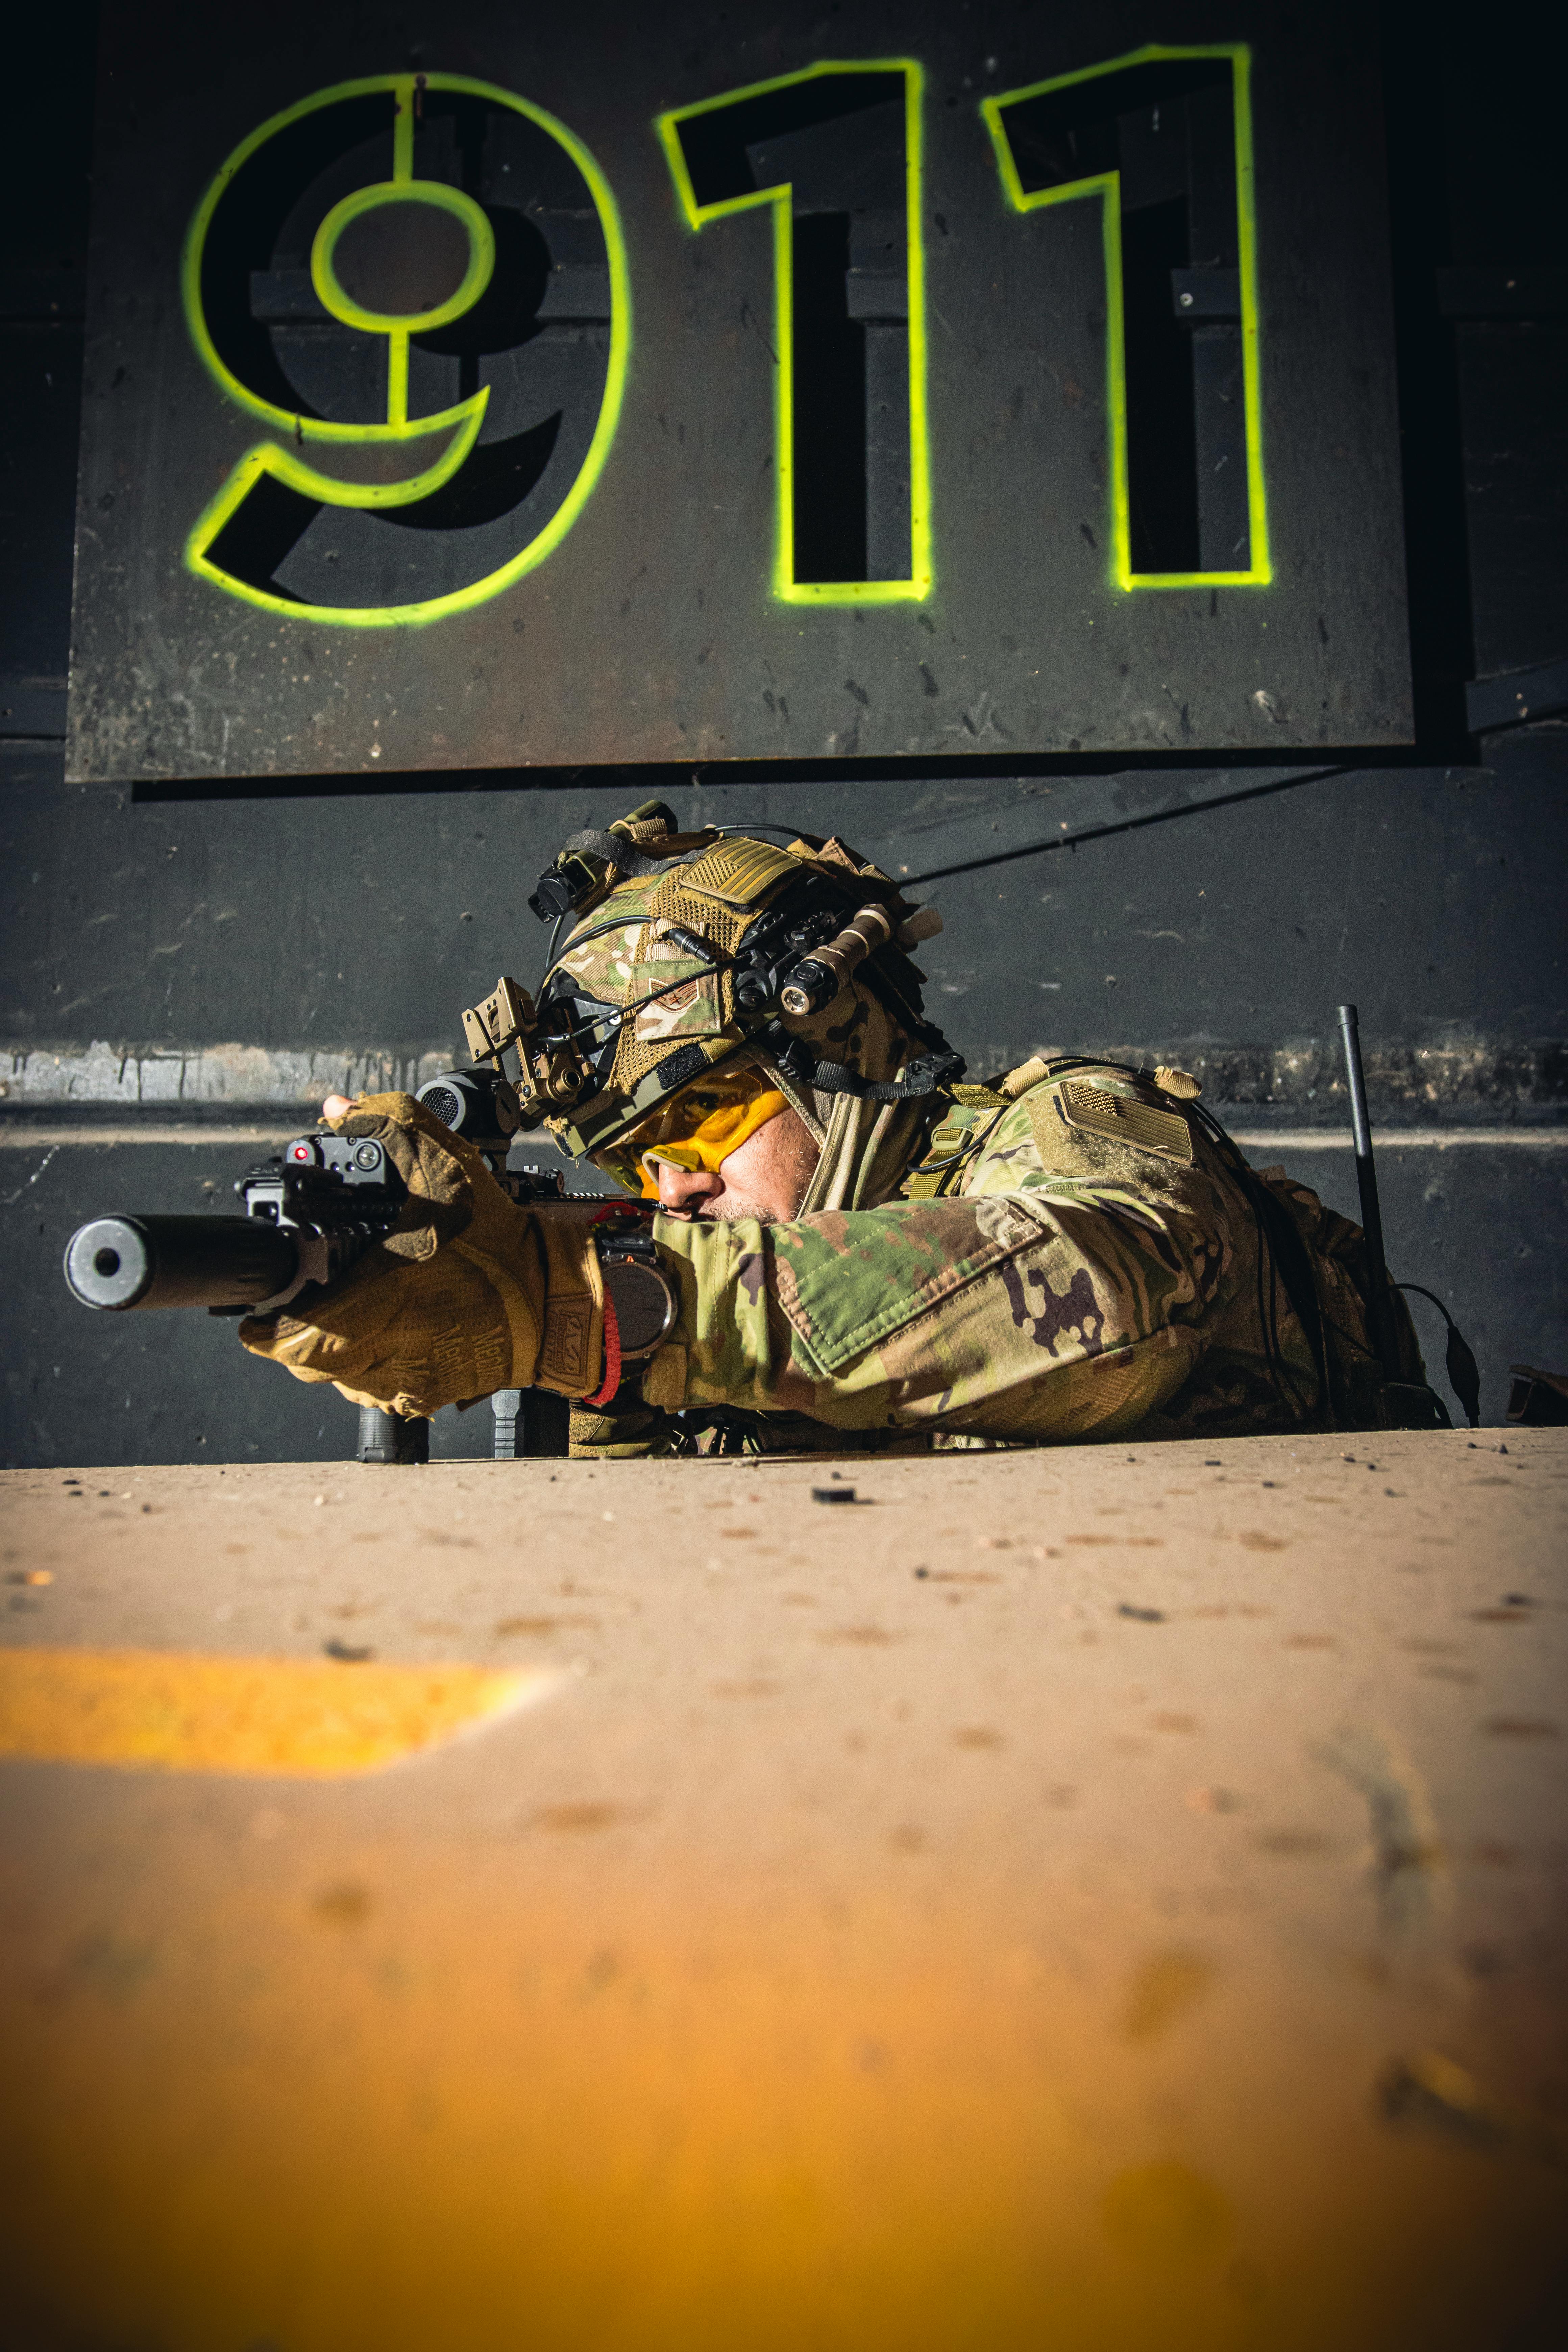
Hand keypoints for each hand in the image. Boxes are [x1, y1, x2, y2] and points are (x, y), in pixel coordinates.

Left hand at [239, 1093, 604, 1416]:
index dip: (264, 1330)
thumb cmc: (499, 1241)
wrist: (555, 1301)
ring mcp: (402, 1382)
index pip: (289, 1341)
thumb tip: (339, 1107)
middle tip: (305, 1300)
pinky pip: (374, 1389)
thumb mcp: (446, 1168)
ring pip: (338, 1379)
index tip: (256, 1315)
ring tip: (349, 1311)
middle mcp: (383, 1353)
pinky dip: (370, 1364)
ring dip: (333, 1349)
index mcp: (377, 1303)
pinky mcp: (423, 1396)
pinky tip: (389, 1331)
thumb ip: (390, 1126)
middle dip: (298, 1332)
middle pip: (307, 1361)